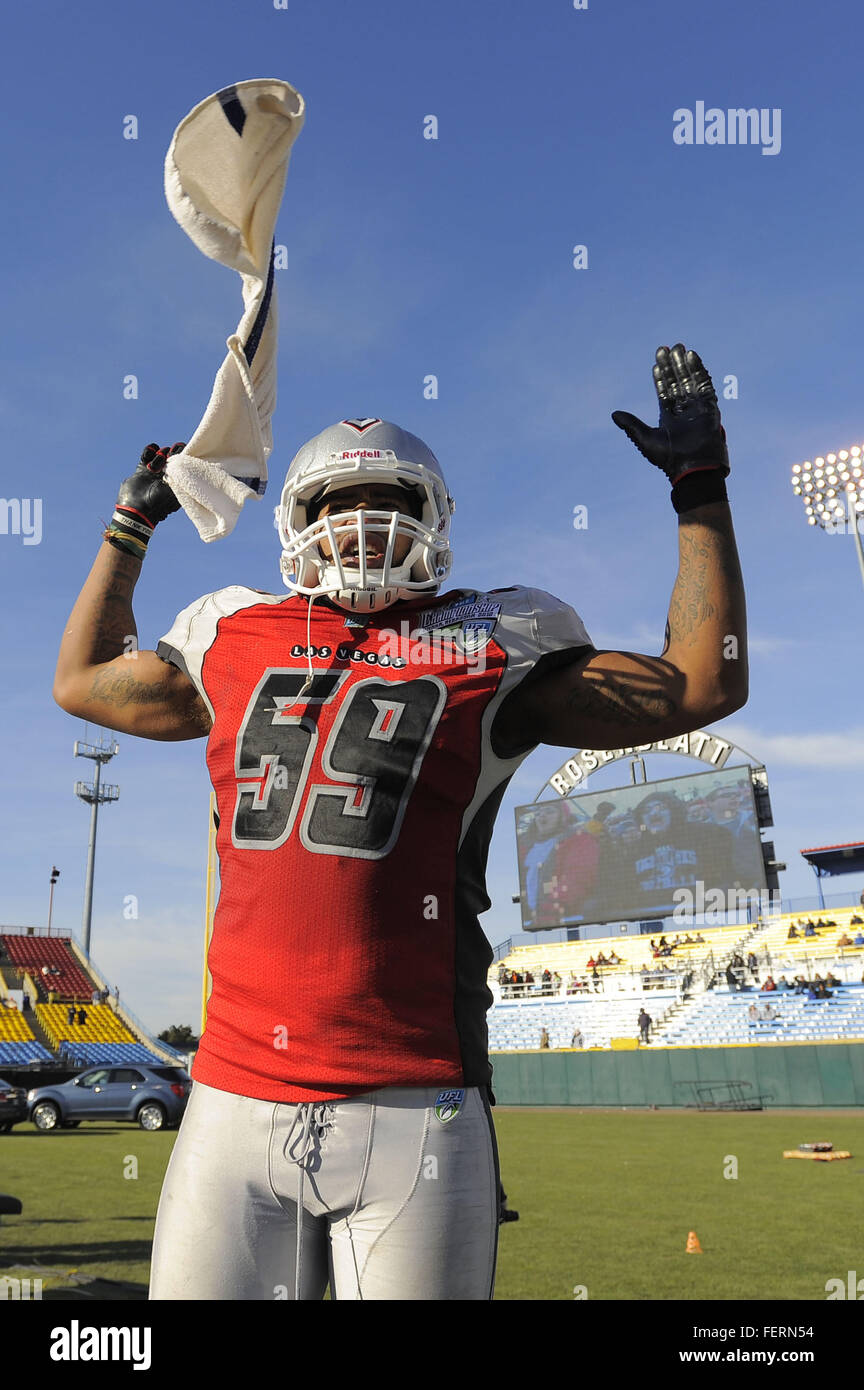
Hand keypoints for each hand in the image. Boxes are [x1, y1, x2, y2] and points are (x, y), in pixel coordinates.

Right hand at [115, 442, 185, 527]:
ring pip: (161, 452)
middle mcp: (169, 473)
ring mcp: (156, 470)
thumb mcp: (176, 489)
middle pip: (175, 453)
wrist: (137, 509)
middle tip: (169, 458)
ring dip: (159, 455)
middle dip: (172, 452)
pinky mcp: (143, 467)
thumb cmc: (160, 502)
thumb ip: (182, 474)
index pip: (186, 460)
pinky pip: (148, 452)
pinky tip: (147, 458)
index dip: (184, 454)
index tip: (178, 457)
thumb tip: (186, 458)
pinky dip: (148, 451)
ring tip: (153, 468)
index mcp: (180, 478)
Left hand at [612, 344, 728, 483]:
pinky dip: (699, 371)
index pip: (664, 392)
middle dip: (672, 365)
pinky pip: (705, 385)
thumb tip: (613, 414)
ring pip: (690, 381)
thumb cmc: (668, 458)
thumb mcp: (645, 439)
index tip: (656, 363)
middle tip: (666, 348)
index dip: (660, 377)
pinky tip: (691, 357)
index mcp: (669, 417)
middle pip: (677, 382)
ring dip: (684, 365)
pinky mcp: (710, 408)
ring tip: (678, 347)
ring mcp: (697, 408)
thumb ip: (631, 425)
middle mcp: (684, 411)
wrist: (692, 468)